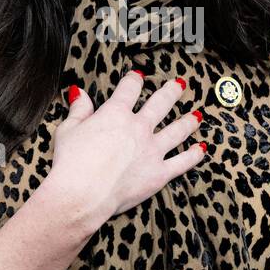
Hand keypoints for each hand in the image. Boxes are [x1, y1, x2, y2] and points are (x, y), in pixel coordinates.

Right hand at [46, 70, 205, 237]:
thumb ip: (79, 110)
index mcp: (116, 113)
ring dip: (188, 121)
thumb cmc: (70, 162)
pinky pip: (183, 162)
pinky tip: (201, 149)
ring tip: (196, 116)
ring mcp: (152, 150)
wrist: (82, 194)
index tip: (138, 76)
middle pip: (161, 103)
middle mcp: (139, 127)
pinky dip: (194, 155)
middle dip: (171, 91)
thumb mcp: (68, 130)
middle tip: (179, 84)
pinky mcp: (159, 173)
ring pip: (177, 130)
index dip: (134, 80)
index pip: (129, 88)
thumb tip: (79, 93)